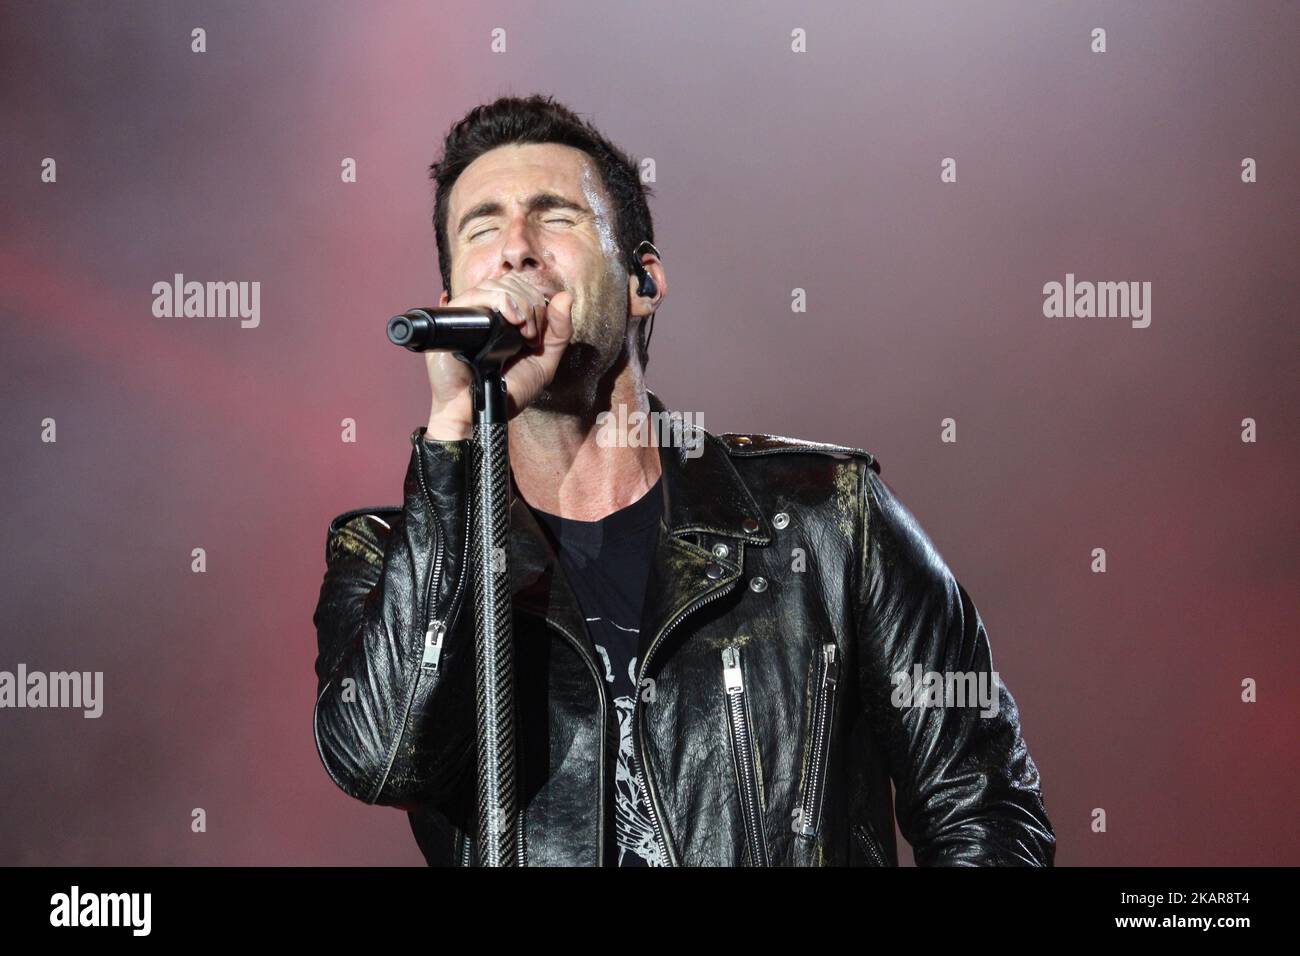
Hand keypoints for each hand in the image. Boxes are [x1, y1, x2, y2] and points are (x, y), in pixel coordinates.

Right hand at [424, 275, 573, 439]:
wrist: (479, 413)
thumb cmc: (507, 392)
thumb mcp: (544, 363)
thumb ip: (559, 332)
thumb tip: (566, 296)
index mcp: (506, 319)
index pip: (524, 288)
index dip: (537, 302)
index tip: (537, 334)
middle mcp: (487, 312)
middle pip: (511, 282)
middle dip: (530, 303)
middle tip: (531, 335)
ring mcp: (469, 314)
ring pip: (496, 285)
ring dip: (518, 303)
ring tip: (522, 332)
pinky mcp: (453, 318)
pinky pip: (475, 294)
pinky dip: (499, 300)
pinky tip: (510, 319)